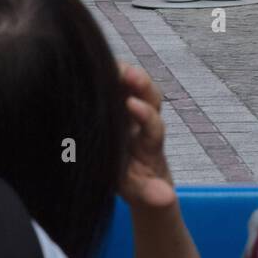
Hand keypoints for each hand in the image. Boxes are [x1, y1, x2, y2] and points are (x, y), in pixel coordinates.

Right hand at [118, 62, 175, 209]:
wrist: (139, 180)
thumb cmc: (139, 186)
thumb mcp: (142, 193)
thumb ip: (152, 195)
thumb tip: (166, 196)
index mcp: (151, 144)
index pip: (153, 125)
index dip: (145, 114)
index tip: (133, 105)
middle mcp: (146, 122)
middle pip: (152, 97)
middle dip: (142, 83)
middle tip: (127, 72)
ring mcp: (134, 111)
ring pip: (137, 87)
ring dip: (126, 74)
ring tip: (109, 61)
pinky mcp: (119, 107)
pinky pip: (118, 86)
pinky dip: (109, 75)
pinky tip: (91, 65)